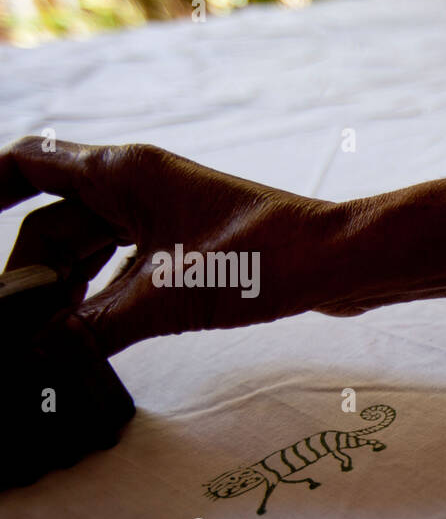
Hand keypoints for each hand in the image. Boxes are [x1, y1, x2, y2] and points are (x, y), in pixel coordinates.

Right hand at [1, 136, 351, 354]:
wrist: (340, 262)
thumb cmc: (266, 259)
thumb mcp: (168, 299)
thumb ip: (96, 326)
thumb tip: (41, 353)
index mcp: (124, 174)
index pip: (29, 165)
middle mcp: (140, 186)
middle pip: (56, 223)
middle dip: (32, 272)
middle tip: (15, 326)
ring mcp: (169, 215)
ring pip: (94, 249)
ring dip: (68, 290)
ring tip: (46, 338)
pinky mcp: (193, 246)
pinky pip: (128, 266)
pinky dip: (105, 297)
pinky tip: (93, 334)